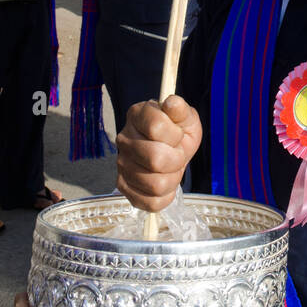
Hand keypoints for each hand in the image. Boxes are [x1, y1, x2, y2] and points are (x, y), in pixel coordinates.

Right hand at [117, 95, 201, 212]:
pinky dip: (165, 196)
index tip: (178, 134)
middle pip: (156, 159)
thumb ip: (180, 110)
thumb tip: (171, 103)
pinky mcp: (123, 186)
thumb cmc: (177, 131)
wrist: (169, 149)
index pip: (156, 127)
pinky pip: (149, 203)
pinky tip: (165, 182)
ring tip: (171, 168)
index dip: (175, 134)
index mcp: (137, 115)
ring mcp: (121, 164)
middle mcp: (124, 139)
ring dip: (173, 179)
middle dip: (177, 159)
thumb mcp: (185, 117)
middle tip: (178, 154)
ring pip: (155, 184)